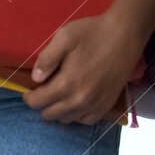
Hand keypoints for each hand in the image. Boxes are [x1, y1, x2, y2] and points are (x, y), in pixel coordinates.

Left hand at [22, 13, 146, 123]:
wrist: (125, 35)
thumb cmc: (92, 33)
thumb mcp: (63, 38)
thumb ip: (46, 59)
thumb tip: (35, 79)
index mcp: (67, 83)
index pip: (38, 102)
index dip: (29, 96)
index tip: (29, 88)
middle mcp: (81, 99)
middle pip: (51, 114)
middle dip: (41, 104)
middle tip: (42, 90)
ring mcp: (97, 104)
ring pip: (68, 119)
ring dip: (58, 110)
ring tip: (56, 95)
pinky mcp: (109, 104)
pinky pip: (87, 120)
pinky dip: (76, 115)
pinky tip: (74, 102)